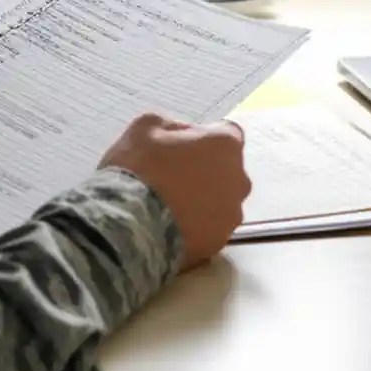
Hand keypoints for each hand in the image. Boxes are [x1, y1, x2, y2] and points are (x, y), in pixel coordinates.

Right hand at [99, 113, 249, 271]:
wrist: (130, 226)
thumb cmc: (139, 168)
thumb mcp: (146, 127)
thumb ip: (173, 126)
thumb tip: (182, 136)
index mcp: (226, 145)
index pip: (225, 134)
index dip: (202, 140)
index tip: (180, 148)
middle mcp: (239, 180)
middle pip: (226, 171)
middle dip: (205, 172)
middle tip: (172, 178)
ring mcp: (231, 216)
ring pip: (220, 204)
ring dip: (201, 202)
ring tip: (168, 208)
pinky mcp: (219, 245)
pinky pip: (208, 230)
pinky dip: (194, 228)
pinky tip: (168, 228)